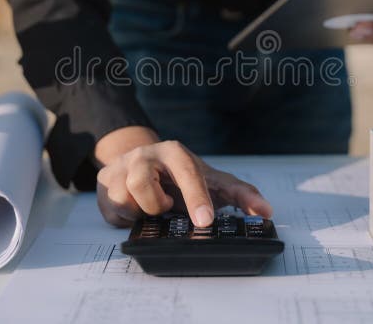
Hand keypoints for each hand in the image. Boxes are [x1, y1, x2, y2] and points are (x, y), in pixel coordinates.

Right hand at [94, 126, 272, 226]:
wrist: (140, 163)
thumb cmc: (181, 177)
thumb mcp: (212, 181)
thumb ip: (241, 194)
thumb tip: (266, 211)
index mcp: (174, 152)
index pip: (187, 172)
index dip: (196, 197)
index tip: (204, 220)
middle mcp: (146, 155)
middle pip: (143, 183)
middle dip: (156, 204)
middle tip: (167, 208)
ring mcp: (122, 166)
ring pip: (126, 197)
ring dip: (143, 209)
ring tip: (154, 205)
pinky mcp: (106, 182)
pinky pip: (113, 207)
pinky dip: (127, 214)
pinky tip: (136, 207)